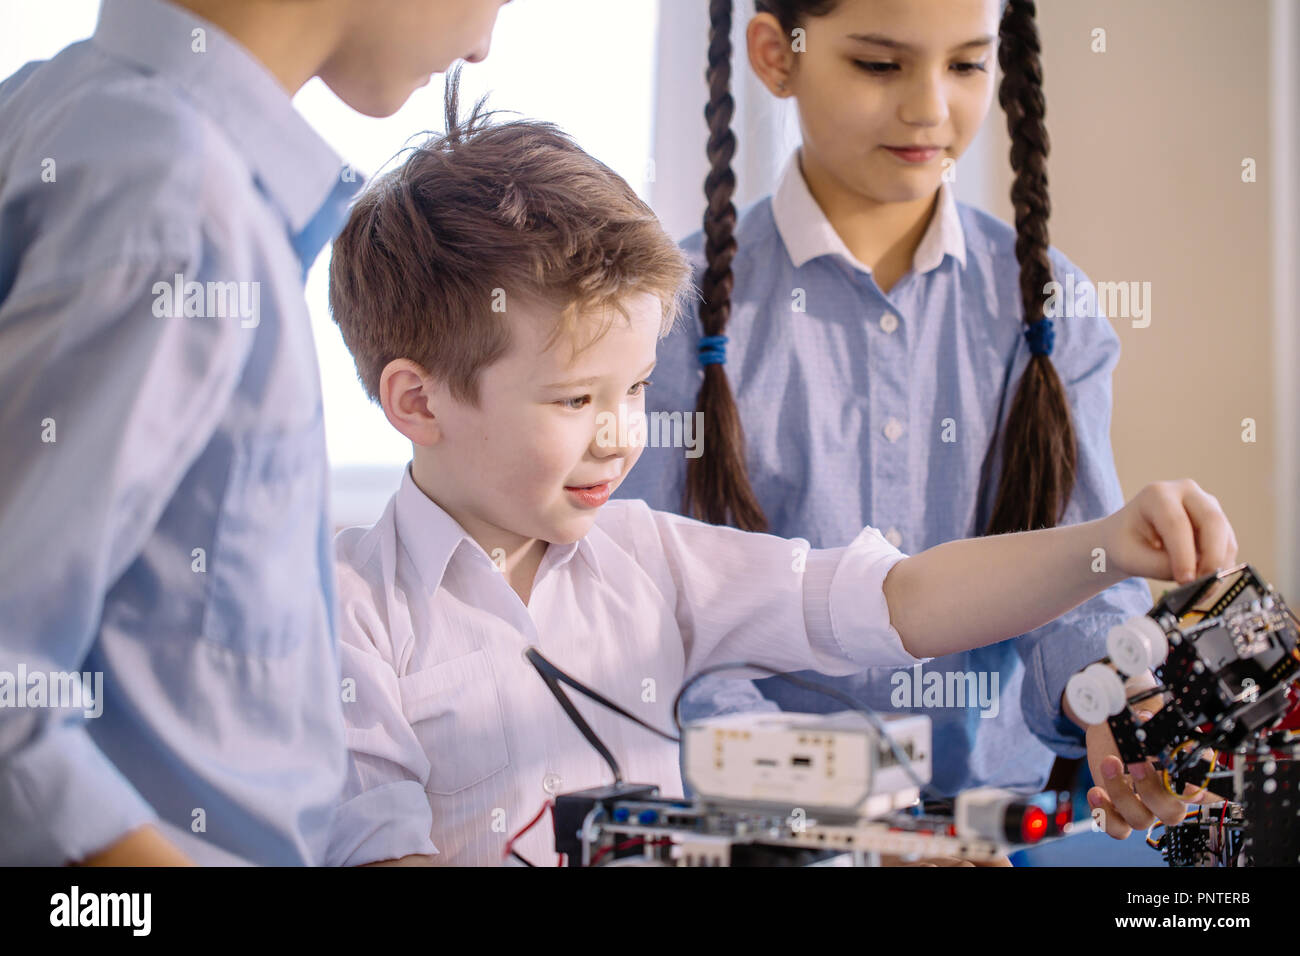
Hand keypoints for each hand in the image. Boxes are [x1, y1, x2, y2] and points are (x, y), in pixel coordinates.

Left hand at [1076, 670, 1230, 840]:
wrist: (1113, 730)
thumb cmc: (1138, 726)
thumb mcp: (1147, 721)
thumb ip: (1152, 726)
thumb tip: (1145, 722)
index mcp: (1187, 777)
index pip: (1209, 795)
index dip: (1204, 795)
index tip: (1192, 783)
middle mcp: (1169, 798)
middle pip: (1172, 813)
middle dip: (1152, 789)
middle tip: (1136, 762)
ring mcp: (1144, 807)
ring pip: (1141, 820)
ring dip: (1122, 793)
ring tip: (1109, 762)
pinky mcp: (1119, 810)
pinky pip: (1116, 828)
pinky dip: (1104, 814)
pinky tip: (1096, 792)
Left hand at [1101, 479, 1236, 584]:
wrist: (1126, 537)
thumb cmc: (1125, 543)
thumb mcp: (1131, 557)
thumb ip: (1161, 566)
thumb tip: (1194, 580)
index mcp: (1157, 494)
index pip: (1176, 523)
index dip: (1184, 554)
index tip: (1185, 580)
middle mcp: (1186, 493)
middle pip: (1212, 522)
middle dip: (1211, 558)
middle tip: (1202, 586)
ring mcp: (1206, 505)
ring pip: (1224, 536)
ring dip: (1218, 566)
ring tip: (1202, 591)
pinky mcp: (1217, 522)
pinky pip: (1227, 546)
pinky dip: (1220, 567)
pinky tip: (1206, 583)